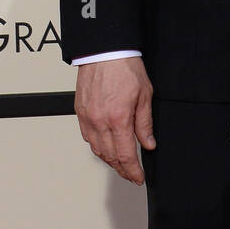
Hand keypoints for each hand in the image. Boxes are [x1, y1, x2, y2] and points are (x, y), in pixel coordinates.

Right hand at [75, 57, 154, 183]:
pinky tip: (106, 146)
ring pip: (97, 149)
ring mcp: (88, 117)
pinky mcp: (80, 112)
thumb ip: (145, 123)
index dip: (133, 170)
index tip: (138, 177)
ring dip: (109, 160)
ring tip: (121, 164)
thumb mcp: (145, 95)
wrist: (105, 51)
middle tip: (131, 174)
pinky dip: (97, 146)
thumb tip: (148, 144)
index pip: (125, 155)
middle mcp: (100, 121)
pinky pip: (87, 137)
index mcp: (118, 118)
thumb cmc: (125, 67)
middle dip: (122, 169)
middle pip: (110, 156)